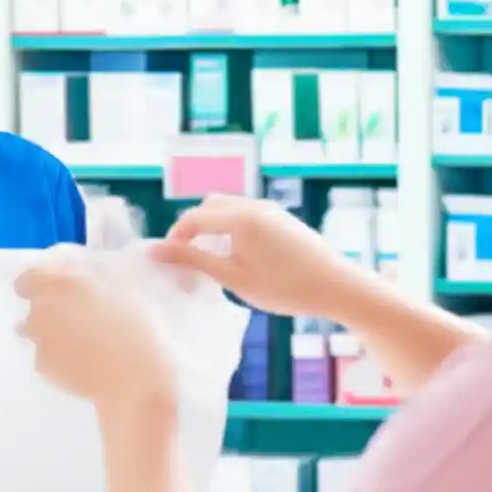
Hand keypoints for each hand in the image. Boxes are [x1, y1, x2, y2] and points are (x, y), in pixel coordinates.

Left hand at [14, 246, 175, 409]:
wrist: (133, 376)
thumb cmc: (135, 325)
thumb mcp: (120, 287)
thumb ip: (90, 280)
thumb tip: (77, 282)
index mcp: (59, 283)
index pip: (26, 280)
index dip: (39, 286)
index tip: (59, 292)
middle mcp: (42, 309)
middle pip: (36, 307)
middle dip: (52, 311)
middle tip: (81, 319)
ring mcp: (40, 340)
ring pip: (39, 332)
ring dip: (54, 335)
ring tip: (85, 345)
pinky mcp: (43, 368)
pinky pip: (47, 357)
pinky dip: (60, 359)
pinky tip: (84, 365)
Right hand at [150, 194, 379, 317]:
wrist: (337, 286)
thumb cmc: (283, 286)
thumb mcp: (233, 277)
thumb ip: (193, 260)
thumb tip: (155, 249)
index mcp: (238, 216)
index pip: (193, 217)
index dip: (175, 238)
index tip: (169, 264)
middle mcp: (253, 205)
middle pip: (209, 207)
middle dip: (193, 229)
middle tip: (189, 261)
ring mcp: (270, 210)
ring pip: (228, 209)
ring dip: (213, 228)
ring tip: (212, 260)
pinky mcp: (282, 219)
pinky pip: (245, 215)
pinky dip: (231, 229)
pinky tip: (239, 257)